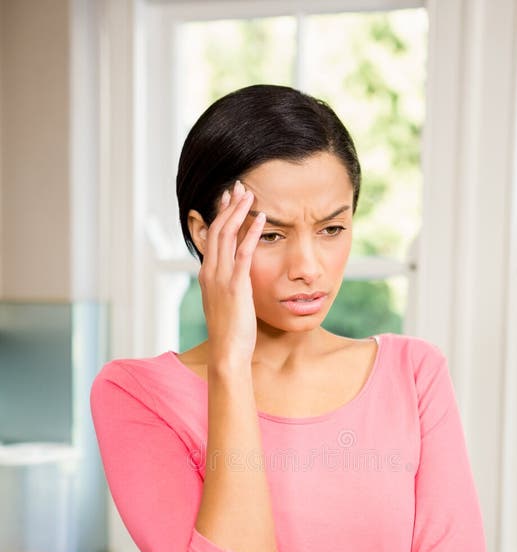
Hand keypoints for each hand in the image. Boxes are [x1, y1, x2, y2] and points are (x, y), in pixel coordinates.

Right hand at [199, 179, 265, 367]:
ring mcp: (221, 278)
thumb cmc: (230, 333)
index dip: (220, 215)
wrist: (227, 352)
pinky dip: (252, 233)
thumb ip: (228, 286)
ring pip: (227, 235)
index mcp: (207, 275)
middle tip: (239, 187)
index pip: (211, 237)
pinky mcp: (236, 286)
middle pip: (217, 229)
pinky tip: (262, 219)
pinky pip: (243, 252)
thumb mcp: (226, 304)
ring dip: (239, 212)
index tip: (228, 199)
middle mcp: (210, 272)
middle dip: (228, 206)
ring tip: (249, 194)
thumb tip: (237, 278)